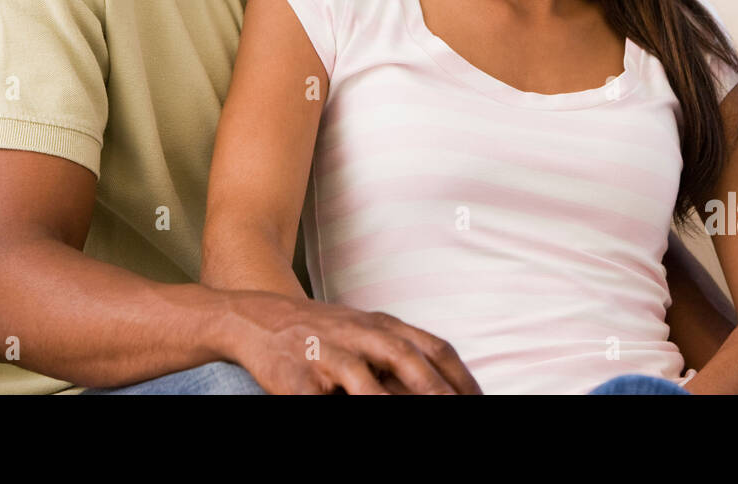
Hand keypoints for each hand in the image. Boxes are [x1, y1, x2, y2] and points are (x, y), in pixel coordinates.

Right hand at [223, 292, 482, 394]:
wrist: (259, 318)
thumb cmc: (325, 334)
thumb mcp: (367, 335)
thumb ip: (402, 357)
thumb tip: (445, 387)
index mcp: (384, 325)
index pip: (434, 349)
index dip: (460, 378)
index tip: (478, 400)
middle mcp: (360, 334)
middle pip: (405, 358)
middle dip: (433, 389)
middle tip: (454, 410)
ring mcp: (327, 353)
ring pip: (361, 378)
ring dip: (384, 402)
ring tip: (408, 420)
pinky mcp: (295, 376)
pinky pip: (316, 398)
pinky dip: (333, 405)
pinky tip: (345, 412)